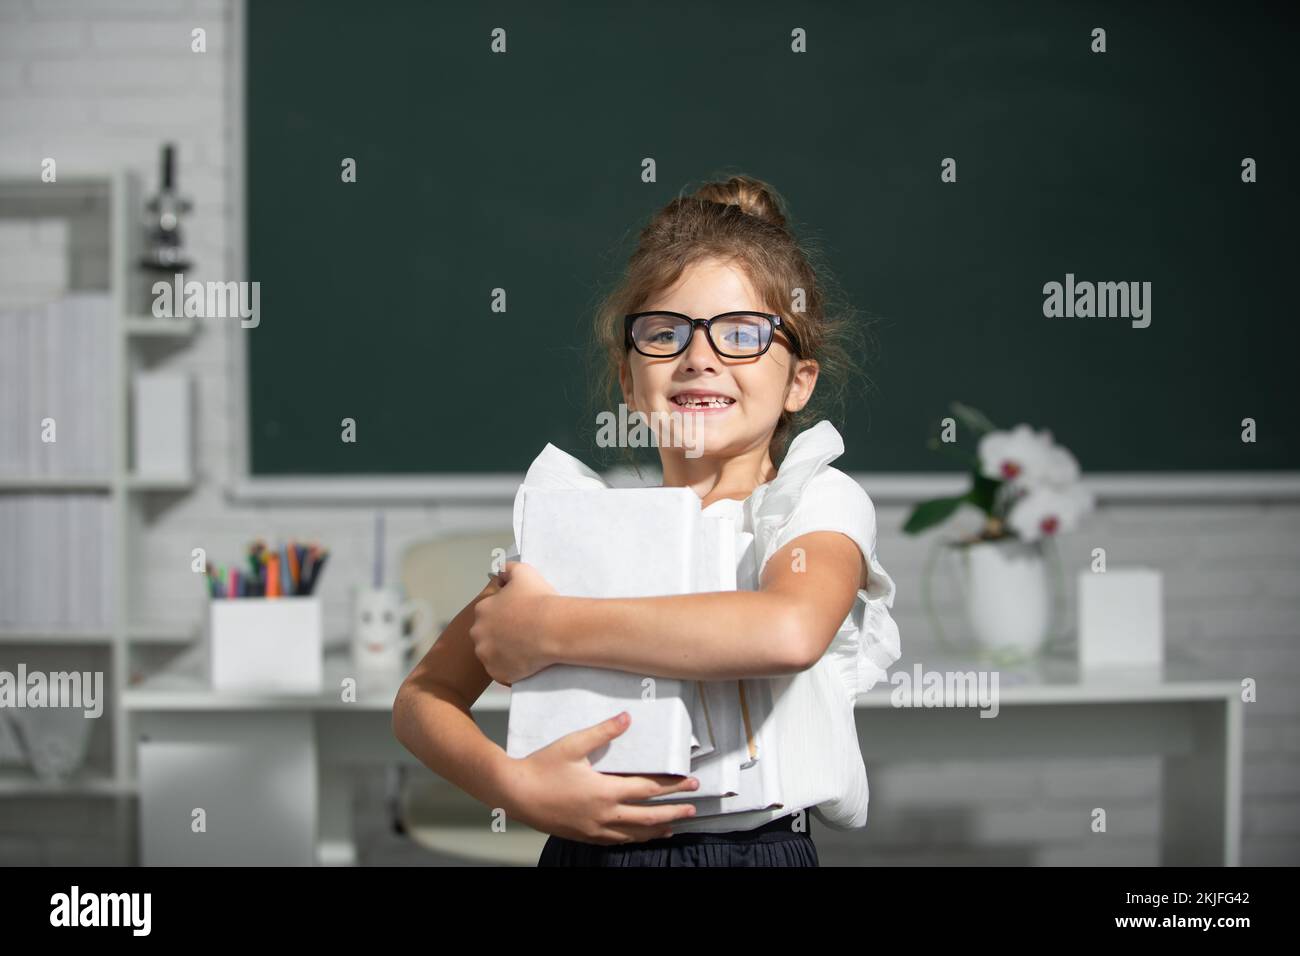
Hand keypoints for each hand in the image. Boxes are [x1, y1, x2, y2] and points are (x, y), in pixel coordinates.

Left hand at [469, 561, 558, 684]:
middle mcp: (478, 633)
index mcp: (482, 610)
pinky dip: (510, 668)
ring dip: (503, 652)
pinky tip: (524, 662)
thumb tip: (499, 570)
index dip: (504, 614)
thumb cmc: (539, 599)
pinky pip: (501, 671)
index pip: (488, 613)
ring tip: (524, 649)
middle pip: (487, 634)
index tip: (519, 616)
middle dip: (500, 634)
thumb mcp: (523, 571)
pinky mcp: (497, 673)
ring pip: (492, 654)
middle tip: (522, 634)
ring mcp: (486, 655)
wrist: (553, 629)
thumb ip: (507, 568)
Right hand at [504, 712, 700, 843]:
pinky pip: (616, 841)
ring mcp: (594, 828)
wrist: (514, 793)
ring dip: (657, 829)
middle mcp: (604, 814)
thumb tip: (627, 718)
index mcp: (605, 791)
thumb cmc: (541, 767)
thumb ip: (603, 732)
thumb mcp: (573, 744)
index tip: (690, 782)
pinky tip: (639, 836)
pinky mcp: (584, 835)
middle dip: (674, 811)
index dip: (672, 786)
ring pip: (634, 833)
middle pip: (648, 816)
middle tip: (694, 807)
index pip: (648, 789)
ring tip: (674, 827)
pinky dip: (634, 839)